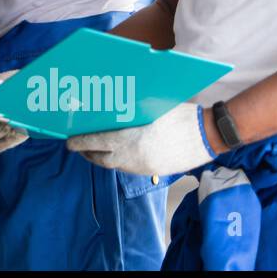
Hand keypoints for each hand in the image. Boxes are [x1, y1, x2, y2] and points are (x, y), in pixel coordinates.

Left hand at [67, 103, 214, 176]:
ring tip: (96, 150)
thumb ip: (129, 110)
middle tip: (78, 147)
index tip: (68, 142)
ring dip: (103, 158)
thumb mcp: (151, 106)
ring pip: (115, 165)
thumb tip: (108, 106)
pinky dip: (119, 161)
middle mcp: (133, 157)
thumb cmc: (180, 115)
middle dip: (88, 153)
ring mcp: (144, 167)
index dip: (79, 143)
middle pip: (102, 159)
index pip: (96, 142)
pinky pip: (129, 168)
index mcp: (130, 139)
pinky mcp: (154, 171)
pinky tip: (119, 152)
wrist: (208, 135)